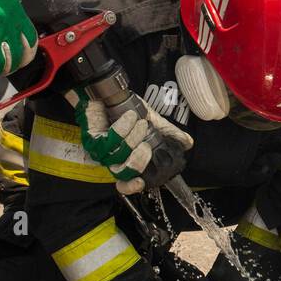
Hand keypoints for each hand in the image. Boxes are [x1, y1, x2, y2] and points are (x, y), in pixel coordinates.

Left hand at [73, 91, 192, 193]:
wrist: (109, 93)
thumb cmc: (127, 110)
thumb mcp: (153, 122)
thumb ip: (170, 134)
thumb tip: (188, 143)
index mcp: (127, 159)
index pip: (125, 182)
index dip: (131, 187)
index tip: (141, 182)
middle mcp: (112, 158)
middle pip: (123, 172)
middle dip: (138, 160)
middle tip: (146, 145)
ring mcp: (100, 149)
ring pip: (117, 155)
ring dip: (132, 138)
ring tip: (139, 123)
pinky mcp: (92, 138)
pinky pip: (108, 140)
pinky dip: (122, 128)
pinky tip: (129, 117)